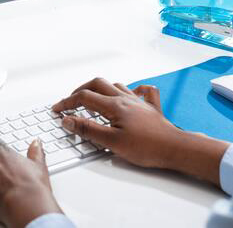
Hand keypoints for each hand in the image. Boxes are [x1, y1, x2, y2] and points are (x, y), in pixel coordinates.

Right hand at [52, 78, 228, 185]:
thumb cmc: (147, 147)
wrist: (175, 148)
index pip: (84, 97)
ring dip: (101, 89)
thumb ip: (88, 129)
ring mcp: (139, 101)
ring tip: (93, 99)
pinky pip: (141, 90)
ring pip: (116, 85)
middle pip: (97, 84)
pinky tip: (129, 95)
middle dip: (80, 90)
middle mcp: (126, 98)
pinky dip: (132, 89)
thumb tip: (68, 120)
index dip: (67, 103)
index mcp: (114, 105)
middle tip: (71, 101)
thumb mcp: (112, 143)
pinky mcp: (151, 107)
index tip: (57, 109)